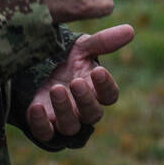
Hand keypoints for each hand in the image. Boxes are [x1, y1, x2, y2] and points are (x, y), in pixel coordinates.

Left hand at [25, 25, 133, 142]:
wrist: (33, 69)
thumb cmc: (65, 59)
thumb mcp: (82, 47)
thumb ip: (103, 41)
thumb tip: (130, 30)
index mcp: (96, 90)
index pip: (110, 95)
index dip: (106, 86)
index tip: (98, 71)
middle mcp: (83, 109)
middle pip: (93, 114)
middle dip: (85, 99)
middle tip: (75, 82)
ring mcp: (64, 120)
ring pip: (71, 127)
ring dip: (64, 110)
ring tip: (56, 88)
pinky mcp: (43, 127)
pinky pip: (46, 134)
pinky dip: (41, 124)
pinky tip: (36, 107)